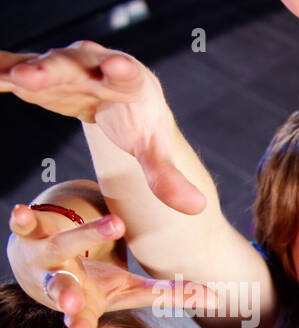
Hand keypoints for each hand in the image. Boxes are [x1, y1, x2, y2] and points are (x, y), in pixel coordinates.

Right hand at [0, 43, 203, 213]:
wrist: (117, 104)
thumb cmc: (141, 126)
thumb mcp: (154, 154)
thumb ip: (168, 180)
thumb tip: (196, 209)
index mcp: (132, 81)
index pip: (127, 74)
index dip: (120, 70)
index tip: (116, 65)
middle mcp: (96, 64)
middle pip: (74, 65)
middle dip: (53, 69)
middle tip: (32, 76)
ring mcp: (67, 67)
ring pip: (41, 65)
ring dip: (21, 69)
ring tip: (7, 77)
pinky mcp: (42, 75)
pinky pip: (17, 71)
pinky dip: (3, 73)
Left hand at [7, 203, 219, 327]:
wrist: (41, 263)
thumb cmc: (93, 281)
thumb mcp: (129, 291)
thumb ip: (170, 296)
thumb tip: (217, 300)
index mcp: (83, 305)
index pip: (83, 321)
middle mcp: (59, 285)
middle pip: (67, 290)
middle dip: (70, 298)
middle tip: (77, 305)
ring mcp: (44, 259)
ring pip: (61, 248)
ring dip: (87, 237)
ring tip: (115, 225)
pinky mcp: (30, 234)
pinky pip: (26, 225)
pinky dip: (23, 219)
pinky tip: (21, 212)